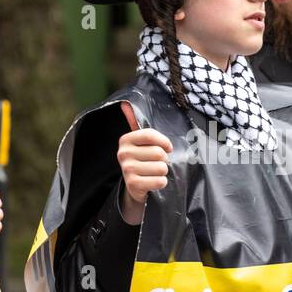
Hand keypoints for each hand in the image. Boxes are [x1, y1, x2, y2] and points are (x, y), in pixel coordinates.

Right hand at [117, 101, 171, 224]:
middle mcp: (123, 153)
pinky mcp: (133, 184)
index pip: (150, 135)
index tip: (168, 148)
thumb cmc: (142, 161)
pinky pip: (159, 181)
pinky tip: (154, 182)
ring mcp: (127, 169)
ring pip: (161, 168)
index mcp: (125, 140)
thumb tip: (125, 104)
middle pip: (158, 153)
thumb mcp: (140, 143)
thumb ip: (136, 124)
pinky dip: (162, 183)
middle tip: (158, 163)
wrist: (135, 187)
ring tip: (155, 173)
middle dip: (164, 160)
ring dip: (163, 172)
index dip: (164, 142)